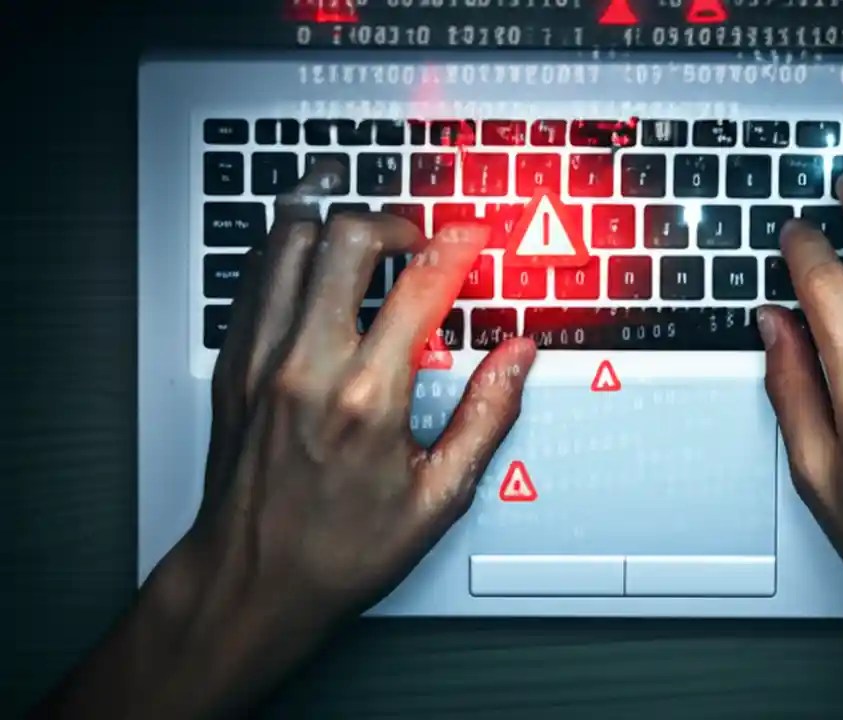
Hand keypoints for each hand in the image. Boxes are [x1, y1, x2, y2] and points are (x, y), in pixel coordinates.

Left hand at [137, 164, 534, 714]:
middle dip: (393, 220)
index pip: (420, 285)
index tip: (473, 236)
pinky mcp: (233, 363)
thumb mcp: (438, 497)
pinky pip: (255, 274)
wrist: (251, 581)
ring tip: (365, 222)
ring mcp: (261, 359)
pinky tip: (312, 248)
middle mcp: (306, 365)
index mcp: (367, 398)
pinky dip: (287, 246)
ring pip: (289, 240)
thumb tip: (518, 358)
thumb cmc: (339, 549)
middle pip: (346, 238)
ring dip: (333, 218)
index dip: (457, 246)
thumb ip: (486, 415)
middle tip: (419, 239)